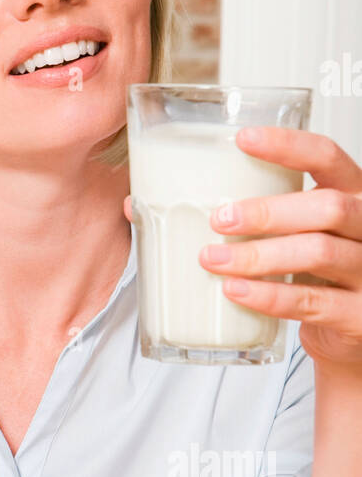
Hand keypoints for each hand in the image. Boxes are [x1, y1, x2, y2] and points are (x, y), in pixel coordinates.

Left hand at [198, 128, 361, 370]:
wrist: (352, 337)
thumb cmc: (311, 275)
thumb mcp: (288, 236)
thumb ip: (237, 216)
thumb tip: (137, 204)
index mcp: (353, 195)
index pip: (328, 156)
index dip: (288, 146)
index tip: (242, 140)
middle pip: (327, 207)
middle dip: (268, 211)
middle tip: (219, 219)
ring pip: (318, 254)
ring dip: (259, 256)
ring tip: (213, 260)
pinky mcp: (359, 316)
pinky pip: (313, 302)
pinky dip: (269, 297)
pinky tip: (235, 292)